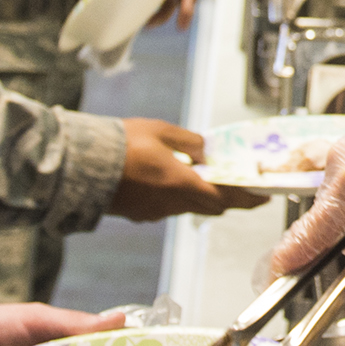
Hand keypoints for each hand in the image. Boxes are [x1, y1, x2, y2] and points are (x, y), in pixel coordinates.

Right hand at [110, 120, 261, 219]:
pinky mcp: (140, 214)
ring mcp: (155, 212)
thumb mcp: (161, 131)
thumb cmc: (121, 145)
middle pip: (210, 207)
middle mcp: (171, 203)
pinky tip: (172, 181)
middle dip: (228, 198)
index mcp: (181, 184)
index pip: (225, 197)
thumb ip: (190, 142)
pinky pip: (168, 207)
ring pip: (189, 207)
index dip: (247, 198)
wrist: (81, 165)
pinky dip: (178, 196)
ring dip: (201, 195)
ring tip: (204, 177)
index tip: (263, 196)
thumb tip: (206, 150)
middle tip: (239, 186)